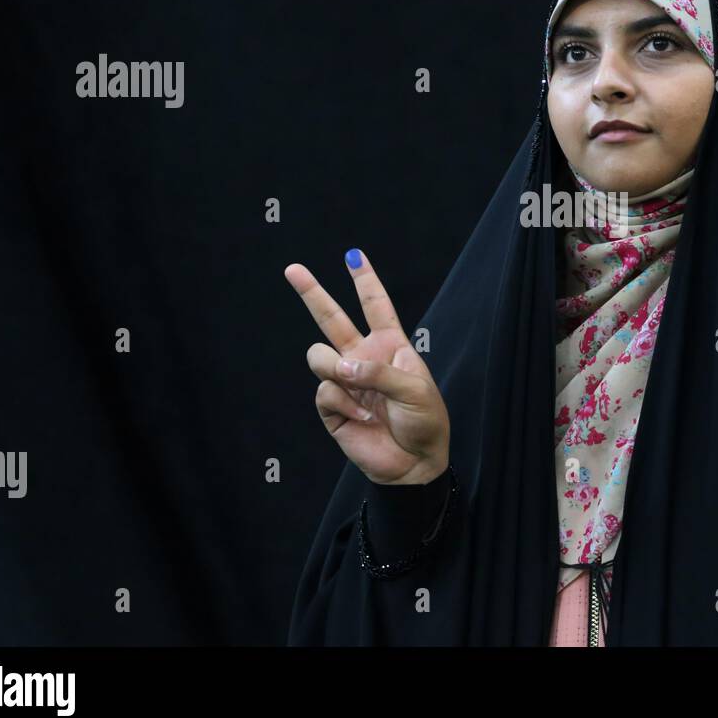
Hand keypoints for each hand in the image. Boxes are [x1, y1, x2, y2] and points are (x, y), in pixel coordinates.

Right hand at [284, 250, 448, 485]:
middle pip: (332, 319)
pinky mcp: (332, 407)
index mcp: (390, 345)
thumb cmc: (425, 422)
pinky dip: (344, 402)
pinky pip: (325, 391)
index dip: (365, 280)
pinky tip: (362, 415)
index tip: (353, 254)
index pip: (376, 306)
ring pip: (319, 356)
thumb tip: (342, 366)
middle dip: (313, 293)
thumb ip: (379, 371)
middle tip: (293, 269)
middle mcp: (364, 357)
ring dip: (333, 366)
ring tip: (352, 382)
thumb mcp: (415, 390)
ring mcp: (346, 381)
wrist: (414, 463)